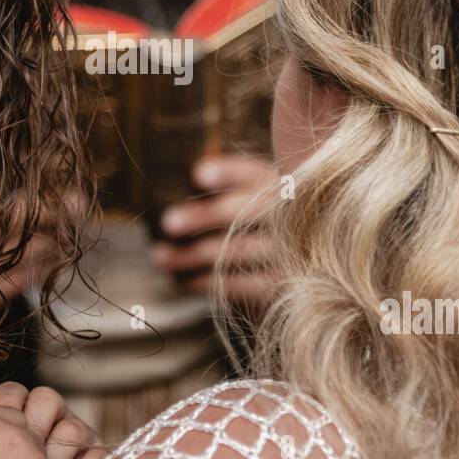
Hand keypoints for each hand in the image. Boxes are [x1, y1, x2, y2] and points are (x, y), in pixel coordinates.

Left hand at [151, 154, 277, 310]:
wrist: (298, 267)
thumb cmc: (261, 220)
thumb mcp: (256, 195)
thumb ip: (229, 185)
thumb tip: (187, 179)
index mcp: (280, 185)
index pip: (254, 173)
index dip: (229, 173)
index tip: (198, 175)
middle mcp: (289, 217)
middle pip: (245, 212)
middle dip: (204, 216)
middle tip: (168, 222)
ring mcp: (288, 252)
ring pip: (237, 250)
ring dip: (194, 254)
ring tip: (160, 256)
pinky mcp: (280, 285)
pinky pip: (240, 285)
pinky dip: (207, 282)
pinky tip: (181, 279)